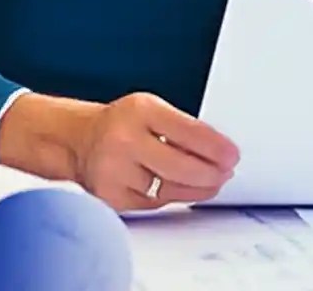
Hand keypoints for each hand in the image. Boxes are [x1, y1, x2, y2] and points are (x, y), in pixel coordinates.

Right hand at [74, 92, 240, 211]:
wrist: (79, 140)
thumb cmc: (123, 124)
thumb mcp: (151, 110)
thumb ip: (182, 128)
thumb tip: (220, 154)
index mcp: (140, 111)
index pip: (188, 131)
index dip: (216, 147)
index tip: (232, 155)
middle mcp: (124, 140)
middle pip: (180, 167)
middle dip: (211, 173)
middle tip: (226, 173)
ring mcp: (115, 171)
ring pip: (168, 189)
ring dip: (197, 188)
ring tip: (212, 182)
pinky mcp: (111, 196)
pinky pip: (153, 203)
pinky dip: (174, 197)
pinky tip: (185, 190)